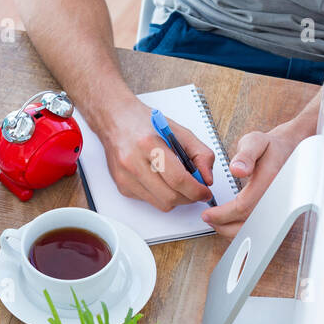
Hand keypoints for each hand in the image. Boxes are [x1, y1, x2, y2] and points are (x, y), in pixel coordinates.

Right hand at [96, 98, 213, 210]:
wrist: (115, 120)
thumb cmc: (146, 124)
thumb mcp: (180, 131)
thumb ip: (200, 154)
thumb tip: (207, 179)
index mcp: (149, 144)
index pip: (178, 179)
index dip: (196, 190)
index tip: (205, 192)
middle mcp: (134, 162)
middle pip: (170, 197)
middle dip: (189, 198)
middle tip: (196, 191)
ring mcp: (126, 177)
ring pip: (161, 204)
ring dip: (176, 199)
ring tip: (179, 184)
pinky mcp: (122, 187)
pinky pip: (150, 201)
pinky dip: (161, 195)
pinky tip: (160, 180)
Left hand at [202, 117, 307, 236]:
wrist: (288, 151)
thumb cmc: (270, 148)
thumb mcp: (255, 142)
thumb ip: (246, 154)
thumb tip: (237, 169)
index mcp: (269, 181)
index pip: (243, 206)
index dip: (223, 214)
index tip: (208, 214)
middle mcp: (276, 197)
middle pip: (248, 223)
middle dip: (225, 226)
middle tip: (209, 220)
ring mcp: (279, 208)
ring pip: (255, 230)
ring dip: (233, 231)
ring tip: (217, 224)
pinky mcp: (278, 213)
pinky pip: (260, 229)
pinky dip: (244, 231)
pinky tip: (231, 225)